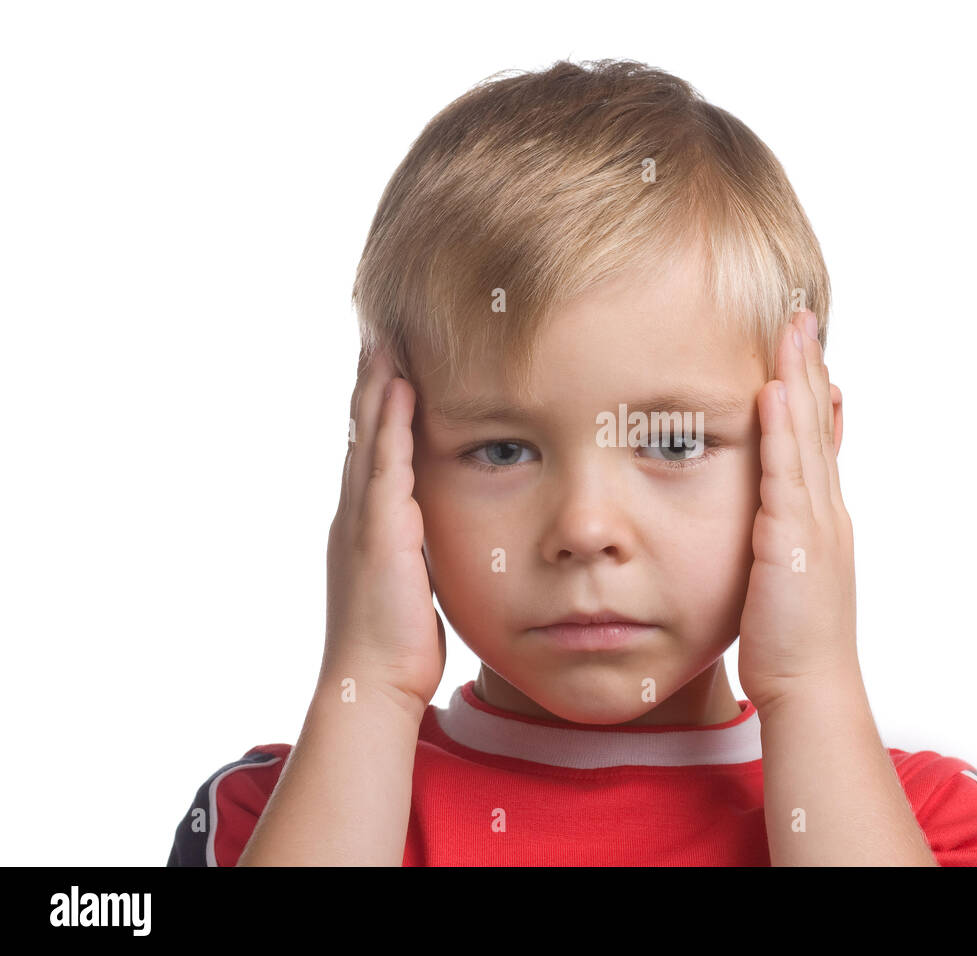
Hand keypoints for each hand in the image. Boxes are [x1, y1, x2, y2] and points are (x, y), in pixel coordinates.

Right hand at [323, 344, 445, 716]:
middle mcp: (356, 512)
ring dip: (377, 385)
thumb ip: (412, 550)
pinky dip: (390, 422)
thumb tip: (426, 536)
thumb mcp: (407, 582)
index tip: (388, 362)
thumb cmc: (395, 643)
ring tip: (385, 338)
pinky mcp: (379, 532)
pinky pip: (385, 463)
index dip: (376, 405)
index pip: (371, 449)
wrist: (371, 684)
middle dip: (369, 380)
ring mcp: (363, 519)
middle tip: (378, 330)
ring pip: (368, 436)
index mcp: (365, 523)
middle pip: (361, 430)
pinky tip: (400, 387)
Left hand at [737, 310, 855, 715]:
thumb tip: (769, 511)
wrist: (810, 684)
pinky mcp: (795, 539)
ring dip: (800, 380)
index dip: (810, 389)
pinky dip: (783, 430)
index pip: (816, 438)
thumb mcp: (789, 575)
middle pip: (818, 423)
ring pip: (807, 436)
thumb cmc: (791, 639)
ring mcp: (815, 521)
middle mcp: (826, 509)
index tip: (801, 346)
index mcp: (822, 516)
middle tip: (801, 316)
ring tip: (793, 330)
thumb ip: (782, 535)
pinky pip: (787, 474)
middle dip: (809, 367)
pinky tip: (774, 391)